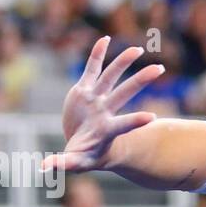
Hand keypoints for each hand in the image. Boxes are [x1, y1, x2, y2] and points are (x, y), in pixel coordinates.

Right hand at [45, 36, 164, 173]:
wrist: (82, 144)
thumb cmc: (82, 156)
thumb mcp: (74, 162)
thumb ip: (62, 163)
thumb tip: (45, 167)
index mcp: (105, 130)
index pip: (122, 125)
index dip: (135, 122)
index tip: (153, 117)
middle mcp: (104, 111)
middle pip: (125, 92)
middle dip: (141, 80)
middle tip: (159, 68)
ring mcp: (96, 98)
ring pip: (112, 76)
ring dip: (124, 62)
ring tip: (138, 49)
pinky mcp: (85, 89)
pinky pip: (92, 68)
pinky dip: (97, 54)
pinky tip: (105, 39)